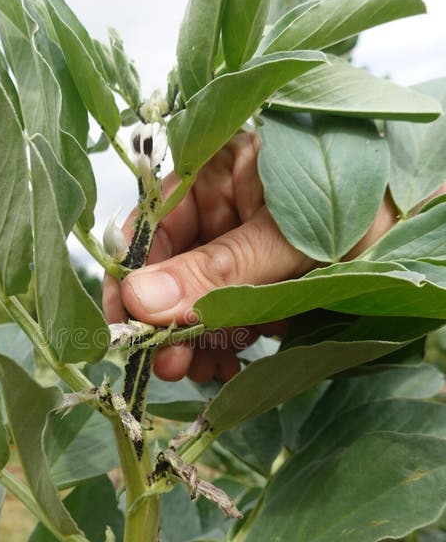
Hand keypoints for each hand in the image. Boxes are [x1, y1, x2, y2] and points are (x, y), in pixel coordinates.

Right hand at [103, 132, 396, 382]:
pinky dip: (218, 345)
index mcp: (221, 170)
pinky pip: (222, 317)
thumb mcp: (291, 242)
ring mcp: (240, 249)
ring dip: (189, 340)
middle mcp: (222, 208)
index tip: (126, 326)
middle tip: (165, 365)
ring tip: (200, 371)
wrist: (427, 236)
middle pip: (168, 268)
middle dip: (164, 319)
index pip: (154, 222)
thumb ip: (217, 273)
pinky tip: (226, 366)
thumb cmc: (370, 210)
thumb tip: (139, 302)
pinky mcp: (259, 284)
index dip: (134, 275)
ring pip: (191, 300)